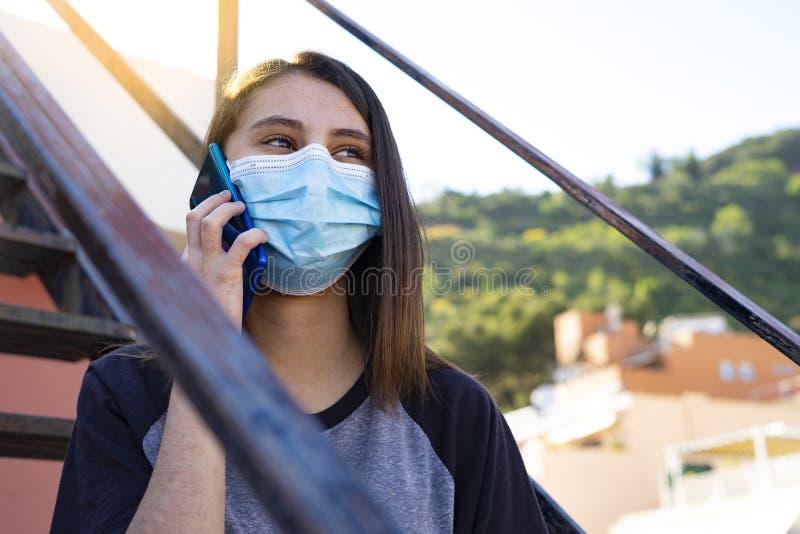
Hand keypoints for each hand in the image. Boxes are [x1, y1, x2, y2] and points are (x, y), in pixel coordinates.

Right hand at [183, 190, 266, 325]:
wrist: (211, 340)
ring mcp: (206, 266)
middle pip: (194, 215)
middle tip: (231, 195)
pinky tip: (263, 235)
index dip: (203, 206)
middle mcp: (191, 259)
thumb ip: (215, 262)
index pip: (188, 224)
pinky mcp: (225, 275)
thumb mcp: (208, 282)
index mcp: (186, 260)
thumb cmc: (215, 311)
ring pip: (209, 223)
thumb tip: (236, 237)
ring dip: (227, 209)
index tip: (216, 198)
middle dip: (213, 200)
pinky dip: (253, 234)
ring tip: (242, 208)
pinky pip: (240, 244)